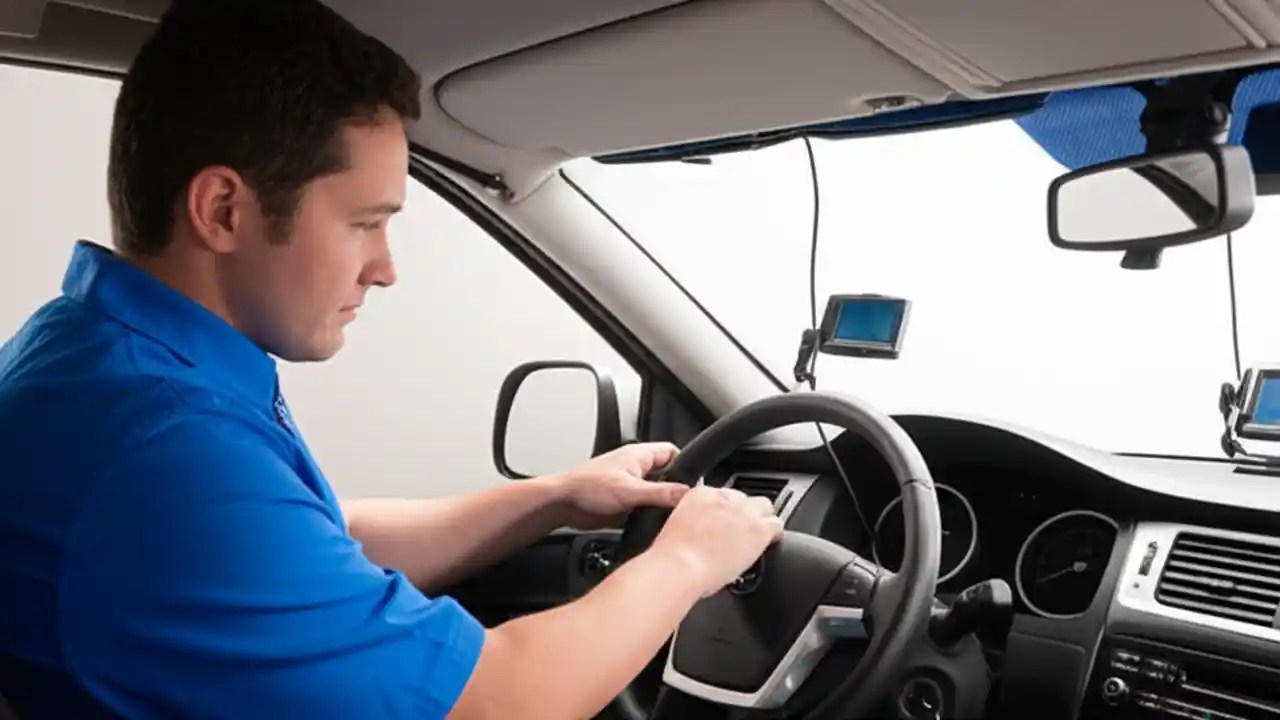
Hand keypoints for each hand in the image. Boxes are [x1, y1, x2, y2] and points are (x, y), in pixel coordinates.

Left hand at [553, 442, 688, 529]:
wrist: (563, 504)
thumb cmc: (586, 487)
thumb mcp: (629, 490)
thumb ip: (660, 493)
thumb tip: (686, 494)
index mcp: (639, 455)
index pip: (672, 452)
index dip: (685, 466)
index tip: (693, 483)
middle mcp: (636, 469)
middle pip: (667, 475)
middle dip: (674, 488)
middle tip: (683, 503)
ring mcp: (629, 485)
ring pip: (656, 493)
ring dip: (660, 504)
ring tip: (668, 515)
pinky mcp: (623, 503)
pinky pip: (644, 507)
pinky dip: (649, 515)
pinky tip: (651, 525)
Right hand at [649, 485, 783, 597]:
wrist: (680, 566)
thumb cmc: (672, 555)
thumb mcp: (676, 528)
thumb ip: (692, 521)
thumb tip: (700, 533)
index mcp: (701, 494)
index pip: (723, 495)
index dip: (726, 511)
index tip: (724, 524)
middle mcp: (724, 497)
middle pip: (744, 498)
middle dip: (744, 513)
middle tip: (741, 531)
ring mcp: (744, 512)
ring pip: (764, 506)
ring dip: (761, 520)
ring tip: (756, 536)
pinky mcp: (759, 529)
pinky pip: (776, 525)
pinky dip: (774, 534)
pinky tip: (768, 543)